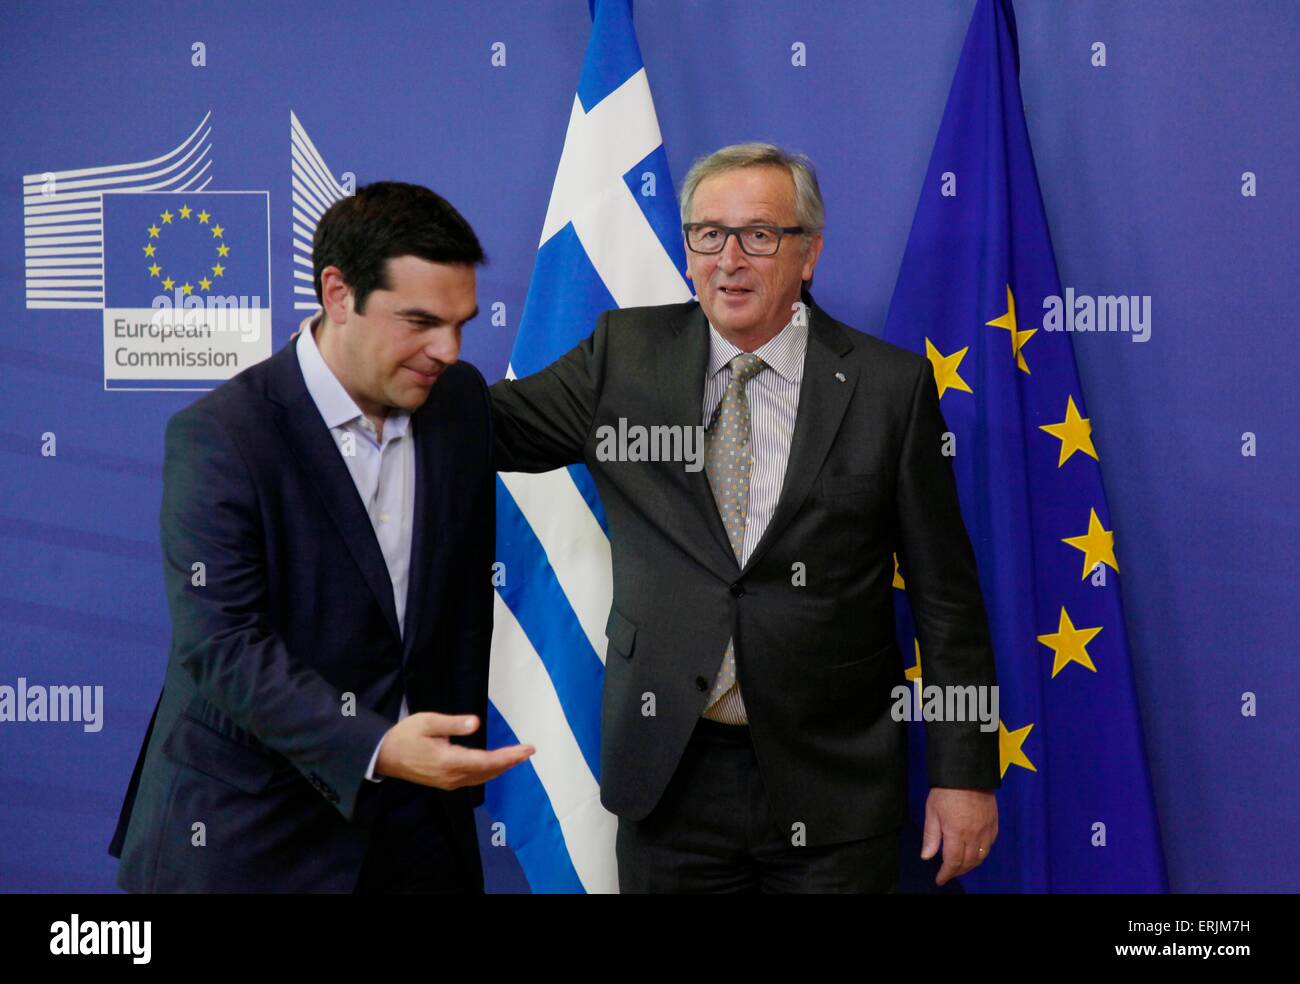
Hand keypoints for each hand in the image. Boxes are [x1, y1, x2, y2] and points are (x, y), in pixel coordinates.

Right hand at [374, 712, 533, 788]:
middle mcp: (452, 776)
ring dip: (502, 768)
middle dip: (510, 762)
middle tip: (529, 752)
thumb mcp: (428, 722)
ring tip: (518, 758)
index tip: (527, 749)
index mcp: (449, 761)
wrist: (384, 756)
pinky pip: (474, 779)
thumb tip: (475, 723)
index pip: (487, 761)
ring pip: (482, 778)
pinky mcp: (446, 783)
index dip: (509, 756)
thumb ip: (453, 724)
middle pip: (489, 771)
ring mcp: (449, 782)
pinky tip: (496, 766)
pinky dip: (489, 772)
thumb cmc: (406, 735)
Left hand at [920, 787, 997, 885]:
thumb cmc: (946, 790)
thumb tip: (927, 856)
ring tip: (960, 866)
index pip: (953, 862)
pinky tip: (974, 852)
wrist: (967, 773)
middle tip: (948, 873)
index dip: (946, 874)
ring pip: (981, 856)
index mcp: (957, 833)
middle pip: (968, 862)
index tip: (940, 879)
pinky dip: (982, 854)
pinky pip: (990, 845)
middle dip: (957, 871)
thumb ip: (931, 836)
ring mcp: (986, 830)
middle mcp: (974, 835)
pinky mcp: (994, 824)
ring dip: (970, 864)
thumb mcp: (932, 812)